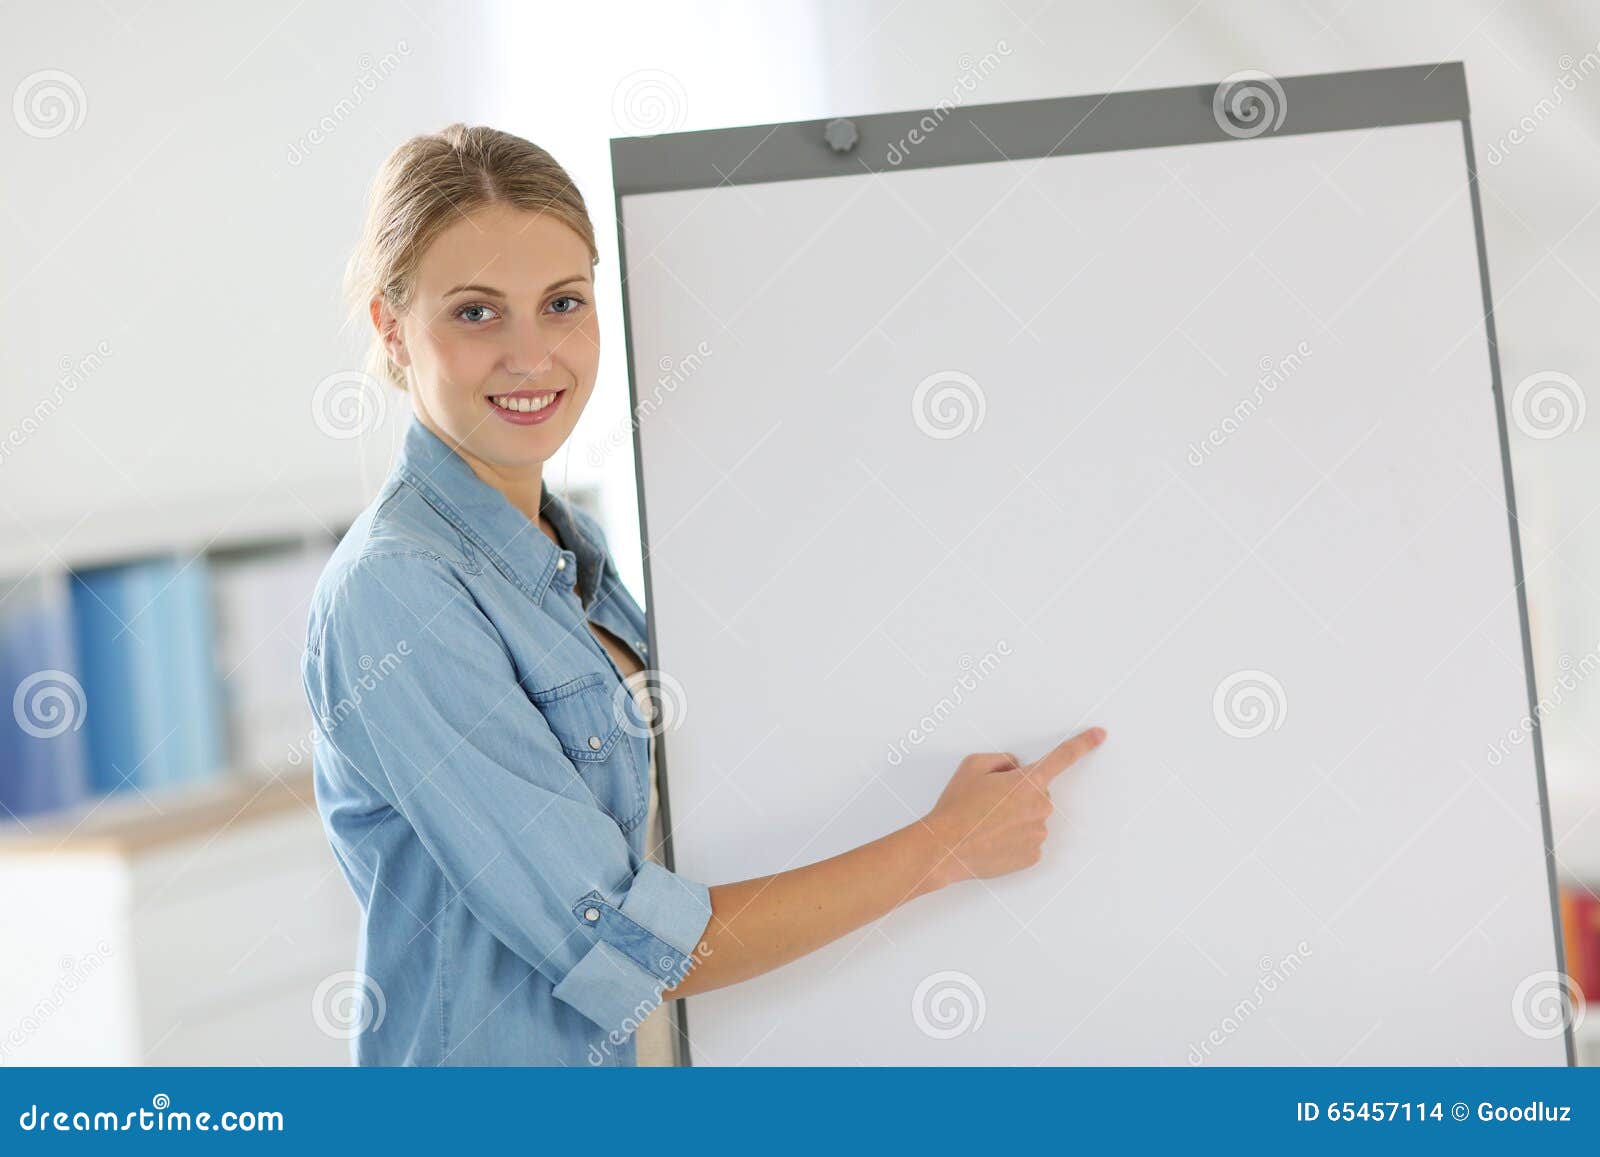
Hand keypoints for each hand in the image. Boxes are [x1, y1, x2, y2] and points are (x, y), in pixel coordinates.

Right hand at [918, 727, 1106, 889]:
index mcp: (1027, 782)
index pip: (1062, 757)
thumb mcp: (972, 765)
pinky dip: (1013, 838)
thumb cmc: (956, 808)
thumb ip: (1001, 760)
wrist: (945, 848)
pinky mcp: (1033, 855)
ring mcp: (1038, 833)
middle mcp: (1040, 807)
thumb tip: (1015, 768)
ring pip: (1033, 818)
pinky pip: (1028, 839)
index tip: (1100, 735)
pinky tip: (992, 839)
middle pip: (1038, 793)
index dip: (1083, 743)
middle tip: (989, 803)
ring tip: (985, 823)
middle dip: (1018, 794)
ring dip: (1015, 817)